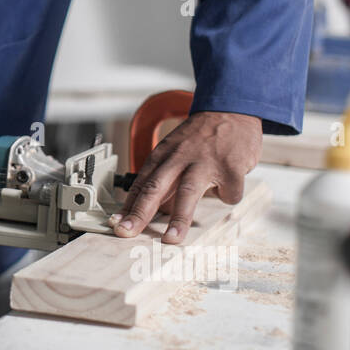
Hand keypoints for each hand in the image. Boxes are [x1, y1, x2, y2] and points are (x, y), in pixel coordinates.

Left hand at [112, 110, 261, 243]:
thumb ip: (166, 177)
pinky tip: (229, 186)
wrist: (233, 109)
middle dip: (139, 213)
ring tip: (171, 239)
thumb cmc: (202, 136)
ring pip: (187, 193)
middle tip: (126, 232)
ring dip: (178, 219)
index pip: (141, 183)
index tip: (117, 223)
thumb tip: (153, 209)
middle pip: (155, 187)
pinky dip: (228, 196)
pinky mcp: (230, 167)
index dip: (128, 206)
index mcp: (164, 154)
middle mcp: (180, 157)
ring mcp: (205, 162)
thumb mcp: (176, 149)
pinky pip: (228, 194)